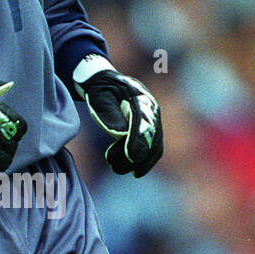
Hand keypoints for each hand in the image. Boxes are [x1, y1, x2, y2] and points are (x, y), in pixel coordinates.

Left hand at [73, 55, 162, 176]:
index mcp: (140, 98)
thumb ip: (109, 113)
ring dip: (141, 163)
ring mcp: (154, 120)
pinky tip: (134, 171)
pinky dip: (146, 162)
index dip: (137, 142)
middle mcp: (152, 109)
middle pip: (151, 138)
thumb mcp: (100, 96)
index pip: (143, 124)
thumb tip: (121, 134)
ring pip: (155, 147)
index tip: (129, 157)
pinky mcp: (152, 129)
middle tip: (114, 166)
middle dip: (135, 157)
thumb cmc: (100, 89)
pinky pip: (154, 149)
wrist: (107, 82)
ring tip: (118, 169)